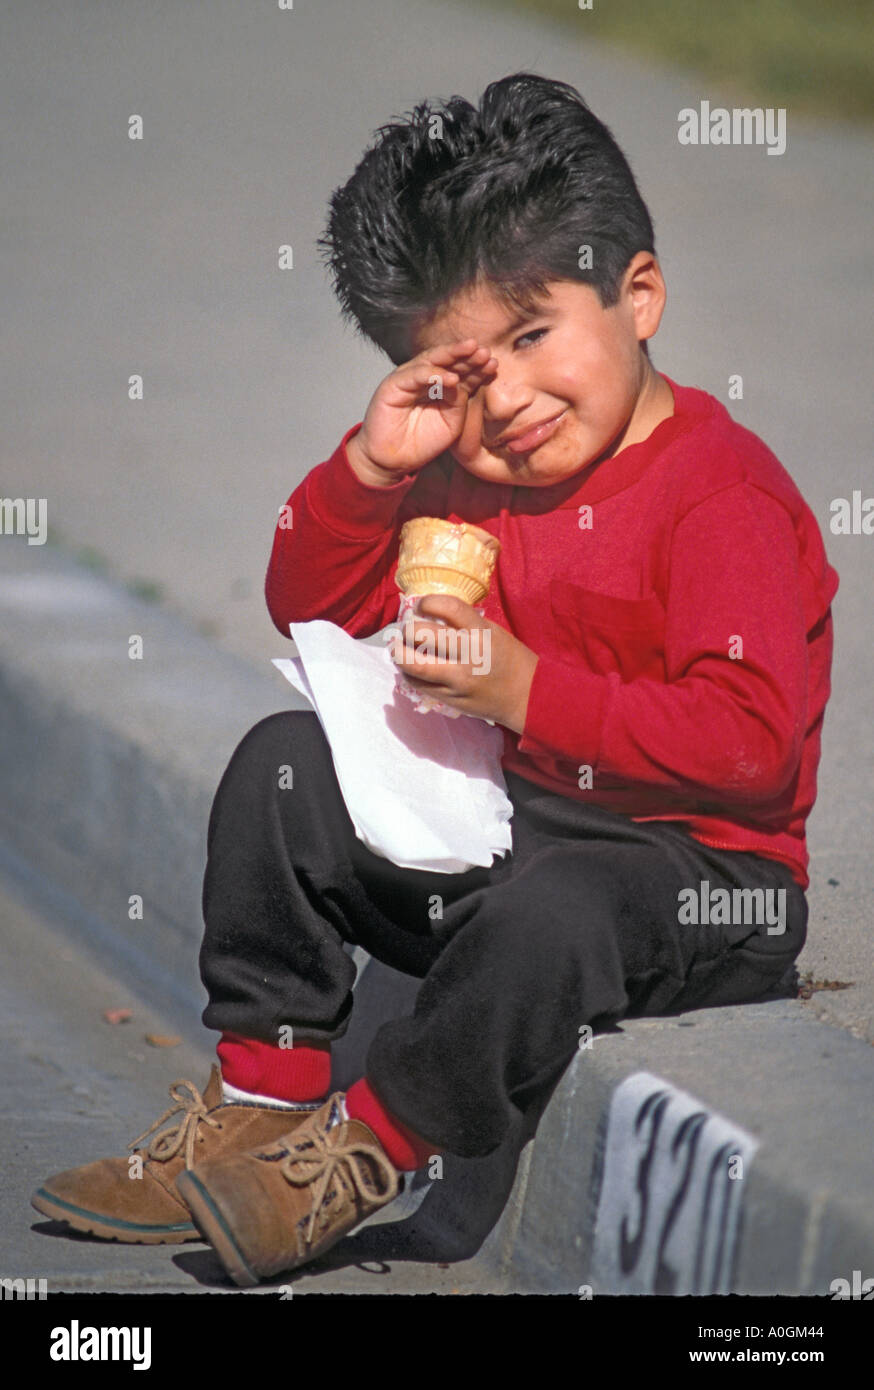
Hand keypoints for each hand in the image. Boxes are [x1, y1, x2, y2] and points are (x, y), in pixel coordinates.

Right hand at [346, 339, 497, 486]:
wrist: (393, 461)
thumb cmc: (422, 442)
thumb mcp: (450, 423)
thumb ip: (459, 402)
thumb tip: (464, 381)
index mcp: (440, 385)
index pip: (461, 372)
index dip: (477, 368)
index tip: (495, 365)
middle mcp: (423, 377)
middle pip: (448, 361)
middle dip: (468, 355)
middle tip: (486, 352)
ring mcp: (408, 378)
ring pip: (432, 360)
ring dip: (453, 355)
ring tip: (473, 351)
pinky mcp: (393, 384)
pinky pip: (415, 375)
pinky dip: (433, 374)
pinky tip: (452, 378)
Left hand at [386, 594, 537, 733]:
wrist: (526, 696)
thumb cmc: (509, 659)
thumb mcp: (493, 632)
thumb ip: (465, 623)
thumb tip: (432, 615)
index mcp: (481, 632)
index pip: (448, 607)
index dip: (428, 602)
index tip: (422, 605)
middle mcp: (468, 654)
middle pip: (422, 635)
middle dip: (407, 629)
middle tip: (407, 629)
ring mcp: (457, 679)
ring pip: (414, 664)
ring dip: (398, 653)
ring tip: (397, 647)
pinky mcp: (450, 698)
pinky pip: (418, 684)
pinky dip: (408, 673)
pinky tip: (410, 667)